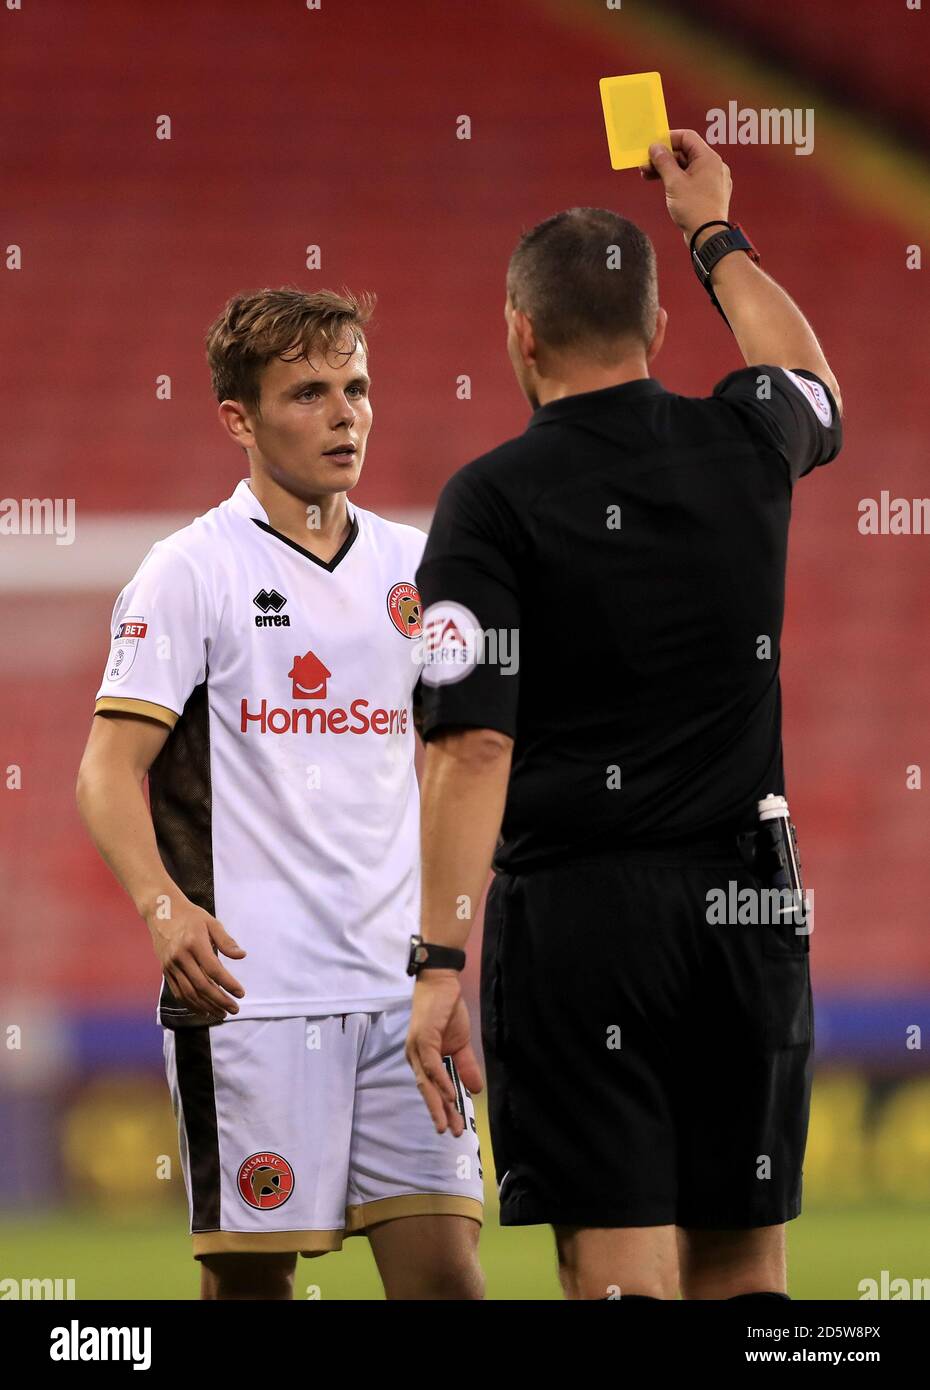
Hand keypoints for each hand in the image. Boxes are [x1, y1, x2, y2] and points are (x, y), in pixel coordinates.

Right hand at [146, 896, 245, 1019]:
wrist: (161, 912)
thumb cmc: (191, 916)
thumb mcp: (211, 922)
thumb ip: (226, 941)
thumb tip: (242, 956)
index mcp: (194, 943)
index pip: (213, 969)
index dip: (228, 984)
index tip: (241, 993)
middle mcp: (180, 956)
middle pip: (201, 985)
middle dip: (219, 1000)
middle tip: (234, 1009)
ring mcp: (171, 965)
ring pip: (189, 993)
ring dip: (206, 1006)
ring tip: (222, 1013)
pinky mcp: (165, 971)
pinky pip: (178, 992)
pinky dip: (191, 1004)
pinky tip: (204, 1010)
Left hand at [405, 971, 483, 1135]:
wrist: (442, 984)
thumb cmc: (447, 1011)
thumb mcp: (460, 1043)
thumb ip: (466, 1066)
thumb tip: (476, 1090)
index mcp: (423, 1060)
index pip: (432, 1090)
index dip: (443, 1109)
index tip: (454, 1127)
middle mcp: (415, 1057)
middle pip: (427, 1091)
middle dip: (439, 1113)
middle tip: (450, 1133)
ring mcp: (417, 1048)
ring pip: (426, 1082)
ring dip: (439, 1103)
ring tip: (449, 1122)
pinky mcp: (423, 1038)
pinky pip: (431, 1064)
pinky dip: (440, 1080)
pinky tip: (450, 1095)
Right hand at [641, 128, 731, 243]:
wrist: (708, 236)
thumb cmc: (695, 209)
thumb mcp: (674, 182)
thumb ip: (663, 162)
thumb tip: (656, 147)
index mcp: (708, 158)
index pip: (687, 137)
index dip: (668, 139)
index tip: (652, 147)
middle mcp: (714, 166)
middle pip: (686, 153)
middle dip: (664, 158)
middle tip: (645, 165)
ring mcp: (713, 180)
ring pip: (688, 168)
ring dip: (668, 170)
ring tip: (649, 176)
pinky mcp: (710, 194)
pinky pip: (693, 180)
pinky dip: (678, 180)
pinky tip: (665, 186)